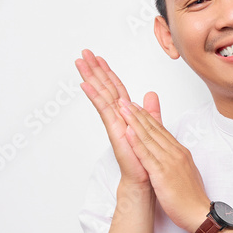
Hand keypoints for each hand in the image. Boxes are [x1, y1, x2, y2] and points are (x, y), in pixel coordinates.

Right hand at [75, 48, 160, 187]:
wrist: (143, 179)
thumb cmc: (144, 159)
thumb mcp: (151, 128)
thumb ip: (150, 112)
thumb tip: (151, 94)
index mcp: (126, 115)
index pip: (116, 88)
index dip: (108, 73)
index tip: (99, 58)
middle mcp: (117, 116)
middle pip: (105, 88)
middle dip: (94, 69)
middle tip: (83, 53)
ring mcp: (114, 122)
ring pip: (101, 94)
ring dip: (90, 77)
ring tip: (80, 62)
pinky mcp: (114, 130)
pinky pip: (103, 109)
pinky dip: (94, 96)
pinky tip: (85, 84)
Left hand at [118, 97, 211, 232]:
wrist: (199, 214)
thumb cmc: (192, 198)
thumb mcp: (185, 173)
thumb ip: (176, 161)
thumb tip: (171, 155)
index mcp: (180, 153)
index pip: (161, 131)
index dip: (148, 117)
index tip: (137, 107)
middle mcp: (175, 153)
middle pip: (154, 130)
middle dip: (138, 114)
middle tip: (126, 101)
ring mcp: (169, 162)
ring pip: (149, 138)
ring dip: (134, 122)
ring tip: (123, 109)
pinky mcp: (162, 174)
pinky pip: (146, 155)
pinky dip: (136, 142)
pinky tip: (128, 132)